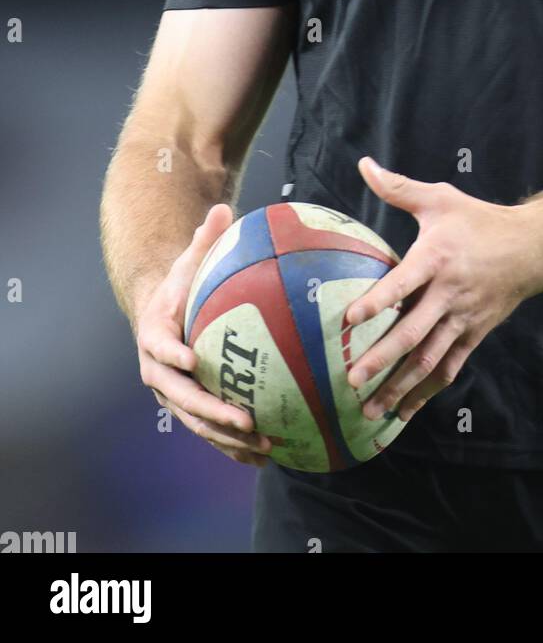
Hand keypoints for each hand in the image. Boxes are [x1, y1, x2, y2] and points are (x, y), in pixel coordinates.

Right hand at [135, 203, 272, 467]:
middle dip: (211, 412)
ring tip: (265, 444)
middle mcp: (160, 372)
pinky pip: (212, 430)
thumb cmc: (182, 283)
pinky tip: (267, 456)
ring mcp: (174, 394)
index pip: (160, 348)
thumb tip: (222, 207)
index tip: (192, 360)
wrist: (163, 315)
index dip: (173, 356)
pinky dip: (235, 445)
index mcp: (154, 336)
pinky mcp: (191, 407)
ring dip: (228, 438)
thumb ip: (204, 239)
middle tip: (244, 418)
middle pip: (182, 398)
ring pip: (198, 423)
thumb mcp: (189, 259)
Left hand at [344, 158, 542, 423]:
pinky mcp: (473, 335)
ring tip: (370, 408)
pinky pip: (448, 368)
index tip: (348, 321)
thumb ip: (399, 187)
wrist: (533, 248)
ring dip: (399, 386)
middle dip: (381, 359)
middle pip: (412, 333)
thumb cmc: (479, 220)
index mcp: (436, 258)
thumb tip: (365, 165)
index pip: (403, 284)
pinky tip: (403, 411)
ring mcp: (462, 320)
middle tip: (351, 378)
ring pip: (428, 360)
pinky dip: (426, 392)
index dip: (377, 303)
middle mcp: (449, 294)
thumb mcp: (440, 198)